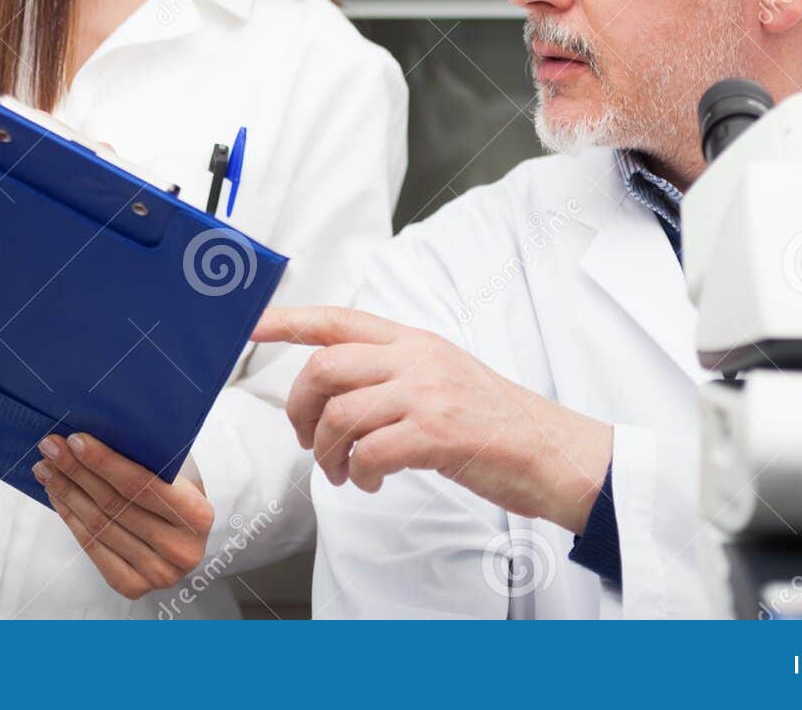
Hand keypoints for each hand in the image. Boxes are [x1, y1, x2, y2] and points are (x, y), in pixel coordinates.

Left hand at [34, 433, 213, 598]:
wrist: (187, 537)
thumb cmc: (179, 494)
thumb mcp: (178, 474)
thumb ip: (148, 460)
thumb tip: (93, 437)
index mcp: (197, 515)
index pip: (141, 486)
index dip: (104, 462)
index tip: (75, 440)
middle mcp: (180, 550)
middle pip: (113, 504)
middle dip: (76, 472)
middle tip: (51, 448)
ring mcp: (157, 573)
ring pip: (98, 525)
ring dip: (67, 493)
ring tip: (47, 469)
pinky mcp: (132, 586)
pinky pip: (92, 547)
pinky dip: (71, 518)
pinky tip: (58, 495)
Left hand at [252, 306, 612, 533]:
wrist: (552, 453)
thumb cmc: (495, 423)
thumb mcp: (443, 377)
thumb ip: (394, 371)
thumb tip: (336, 389)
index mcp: (414, 340)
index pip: (338, 319)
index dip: (287, 320)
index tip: (249, 326)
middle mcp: (417, 358)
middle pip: (325, 367)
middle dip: (300, 409)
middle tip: (308, 441)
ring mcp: (427, 393)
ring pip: (340, 414)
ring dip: (327, 454)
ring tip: (342, 472)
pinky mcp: (437, 433)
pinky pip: (369, 451)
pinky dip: (358, 474)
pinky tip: (371, 482)